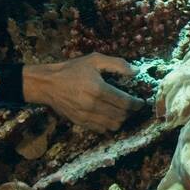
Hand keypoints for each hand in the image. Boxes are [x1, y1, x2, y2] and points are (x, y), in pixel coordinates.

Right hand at [22, 54, 143, 131]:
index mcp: (98, 89)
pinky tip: (110, 116)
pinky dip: (109, 125)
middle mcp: (93, 105)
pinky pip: (101, 129)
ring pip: (113, 125)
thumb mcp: (94, 60)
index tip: (141, 102)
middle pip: (121, 115)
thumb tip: (135, 72)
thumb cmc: (72, 69)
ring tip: (122, 111)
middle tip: (132, 105)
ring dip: (121, 119)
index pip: (125, 102)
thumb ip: (117, 64)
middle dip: (131, 111)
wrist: (48, 84)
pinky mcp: (81, 122)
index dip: (137, 104)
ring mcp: (86, 116)